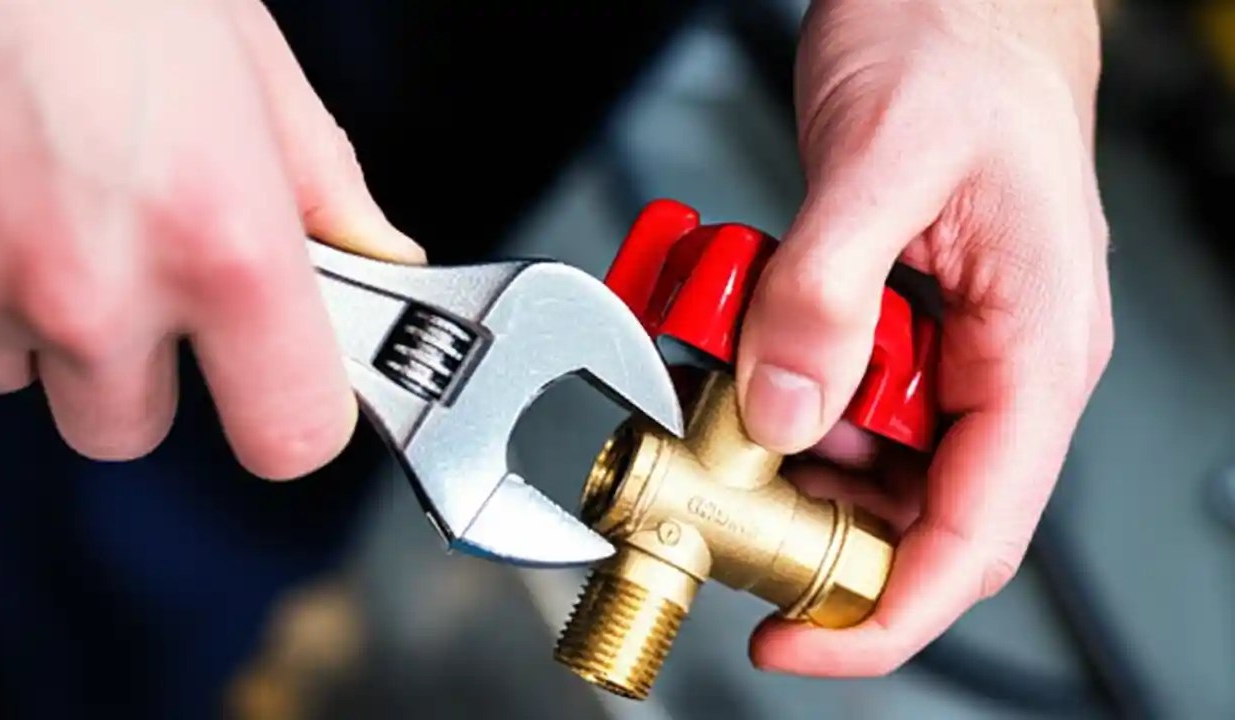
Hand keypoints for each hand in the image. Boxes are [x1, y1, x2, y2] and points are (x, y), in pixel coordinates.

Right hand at [0, 0, 422, 478]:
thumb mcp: (256, 71)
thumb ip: (328, 192)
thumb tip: (380, 260)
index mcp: (225, 245)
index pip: (289, 436)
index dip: (294, 417)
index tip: (290, 388)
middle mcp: (101, 290)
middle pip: (135, 430)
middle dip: (150, 372)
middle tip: (153, 272)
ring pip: (38, 385)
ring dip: (58, 332)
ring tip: (68, 213)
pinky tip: (6, 208)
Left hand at [736, 0, 1111, 674]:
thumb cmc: (960, 46)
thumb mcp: (883, 160)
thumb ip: (828, 291)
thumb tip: (785, 414)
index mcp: (1031, 351)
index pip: (972, 536)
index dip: (883, 615)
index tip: (794, 642)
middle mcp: (992, 368)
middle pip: (906, 516)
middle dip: (806, 529)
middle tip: (715, 500)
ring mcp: (939, 350)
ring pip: (854, 461)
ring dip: (775, 455)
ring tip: (711, 404)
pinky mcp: (887, 322)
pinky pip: (825, 396)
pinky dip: (769, 395)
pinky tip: (727, 358)